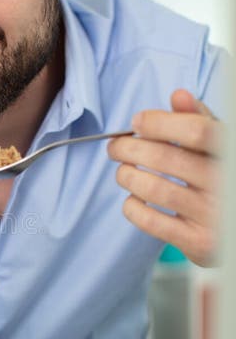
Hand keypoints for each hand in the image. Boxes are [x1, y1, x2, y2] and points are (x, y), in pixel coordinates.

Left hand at [107, 88, 221, 265]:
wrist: (235, 230)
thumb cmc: (222, 178)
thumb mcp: (219, 145)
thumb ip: (200, 120)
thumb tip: (178, 96)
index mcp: (231, 153)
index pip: (196, 130)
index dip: (160, 122)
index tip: (138, 122)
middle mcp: (226, 183)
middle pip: (167, 158)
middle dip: (130, 148)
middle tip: (115, 147)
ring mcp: (214, 216)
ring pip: (154, 189)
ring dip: (127, 176)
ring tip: (123, 172)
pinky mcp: (199, 242)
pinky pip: (152, 222)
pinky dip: (133, 207)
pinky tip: (133, 199)